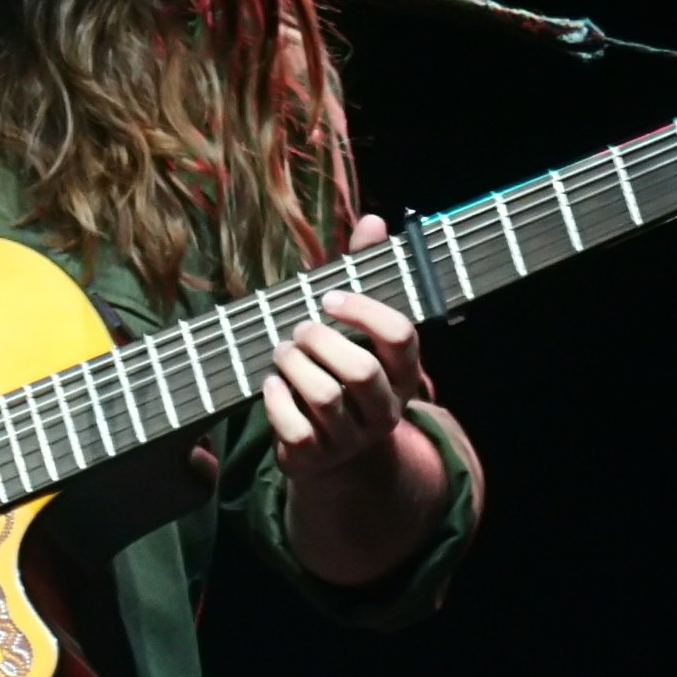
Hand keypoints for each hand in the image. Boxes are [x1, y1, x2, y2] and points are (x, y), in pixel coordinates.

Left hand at [261, 213, 424, 478]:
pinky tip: (271, 385)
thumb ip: (365, 274)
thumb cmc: (343, 371)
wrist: (335, 453)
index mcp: (404, 373)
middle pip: (360, 370)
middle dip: (320, 340)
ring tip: (283, 351)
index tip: (330, 297)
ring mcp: (351, 437)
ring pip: (325, 396)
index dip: (364, 311)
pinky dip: (276, 401)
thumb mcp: (358, 328)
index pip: (401, 337)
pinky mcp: (316, 457)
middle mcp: (385, 408)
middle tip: (300, 329)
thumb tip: (373, 219)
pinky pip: (295, 428)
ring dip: (294, 365)